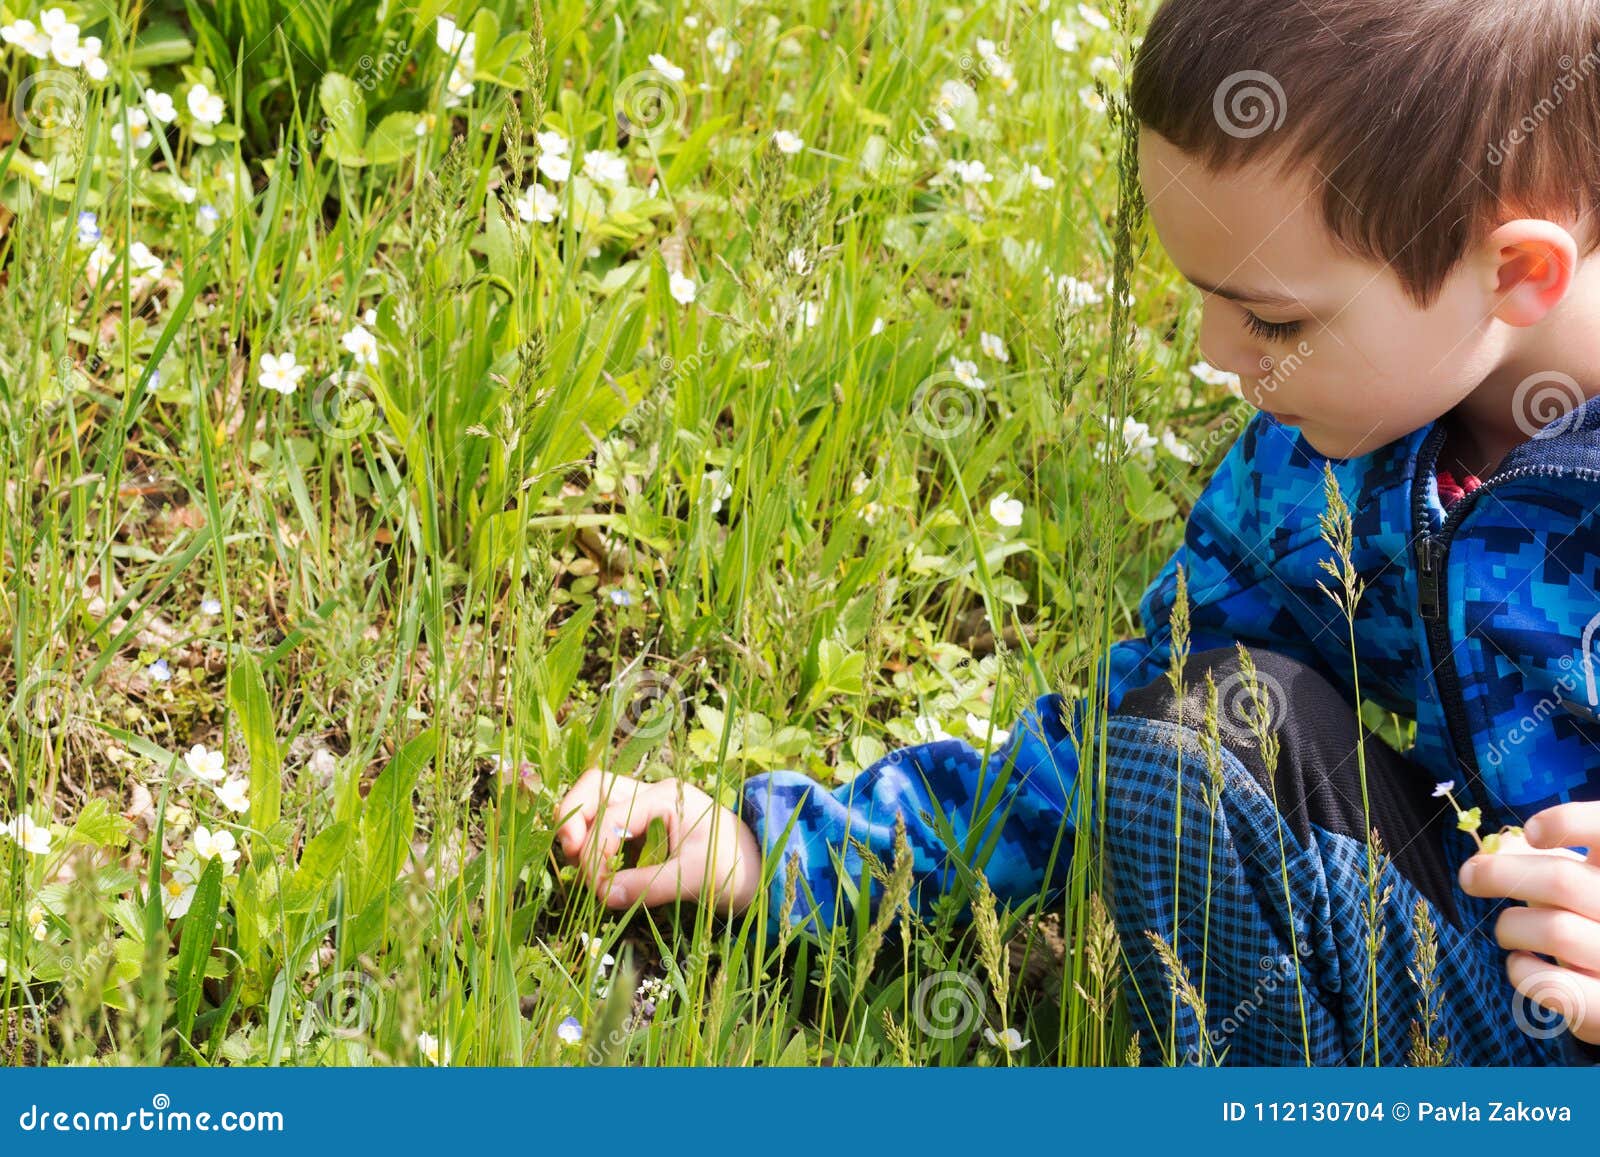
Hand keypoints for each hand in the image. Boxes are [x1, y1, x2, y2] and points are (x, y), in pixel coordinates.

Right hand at [553, 767, 763, 916]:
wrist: (757, 869)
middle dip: (573, 817)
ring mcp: (644, 808)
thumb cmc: (733, 867)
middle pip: (595, 786)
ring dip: (579, 828)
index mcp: (667, 797)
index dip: (596, 851)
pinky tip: (594, 870)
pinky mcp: (641, 828)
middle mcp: (651, 795)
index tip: (599, 888)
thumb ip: (648, 885)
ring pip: (595, 801)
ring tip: (580, 865)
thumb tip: (603, 895)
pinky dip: (590, 842)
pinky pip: (603, 824)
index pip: (613, 815)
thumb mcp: (694, 878)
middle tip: (567, 854)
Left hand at [1458, 801, 1599, 1044]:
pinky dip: (1520, 969)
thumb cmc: (1589, 921)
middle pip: (1561, 880)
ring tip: (1506, 930)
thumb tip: (1498, 845)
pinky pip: (1551, 984)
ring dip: (1510, 926)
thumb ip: (1547, 860)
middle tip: (1469, 876)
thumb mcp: (1581, 882)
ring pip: (1553, 929)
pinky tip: (1519, 961)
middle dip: (1499, 873)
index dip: (1567, 823)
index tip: (1531, 832)